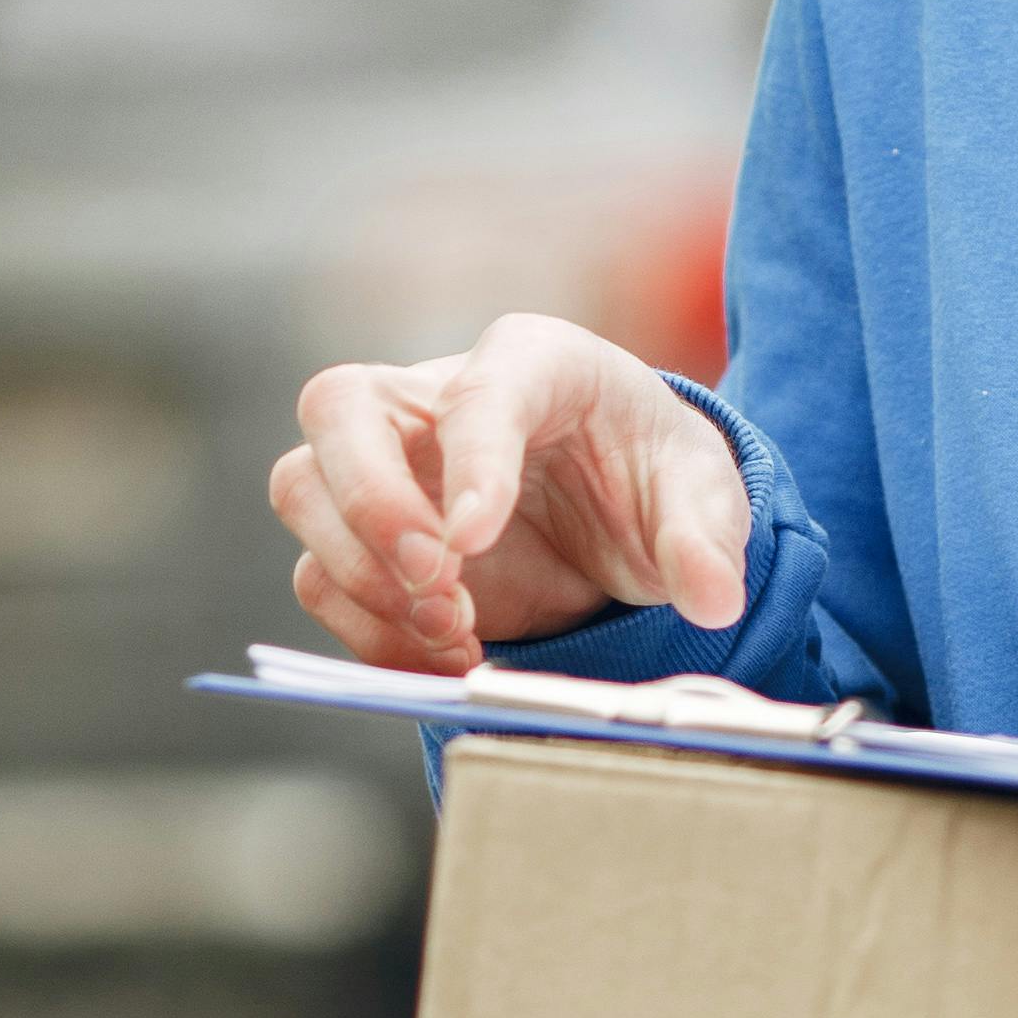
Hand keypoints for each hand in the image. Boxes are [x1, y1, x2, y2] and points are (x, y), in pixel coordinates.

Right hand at [271, 313, 751, 670]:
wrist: (621, 514)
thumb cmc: (650, 474)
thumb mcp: (703, 495)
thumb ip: (705, 542)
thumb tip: (713, 600)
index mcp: (532, 360)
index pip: (478, 389)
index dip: (468, 459)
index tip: (472, 539)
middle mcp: (434, 399)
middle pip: (338, 408)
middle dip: (372, 503)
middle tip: (439, 582)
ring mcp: (388, 467)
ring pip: (304, 489)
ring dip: (362, 573)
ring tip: (455, 630)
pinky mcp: (370, 541)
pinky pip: (321, 577)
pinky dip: (368, 628)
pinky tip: (442, 657)